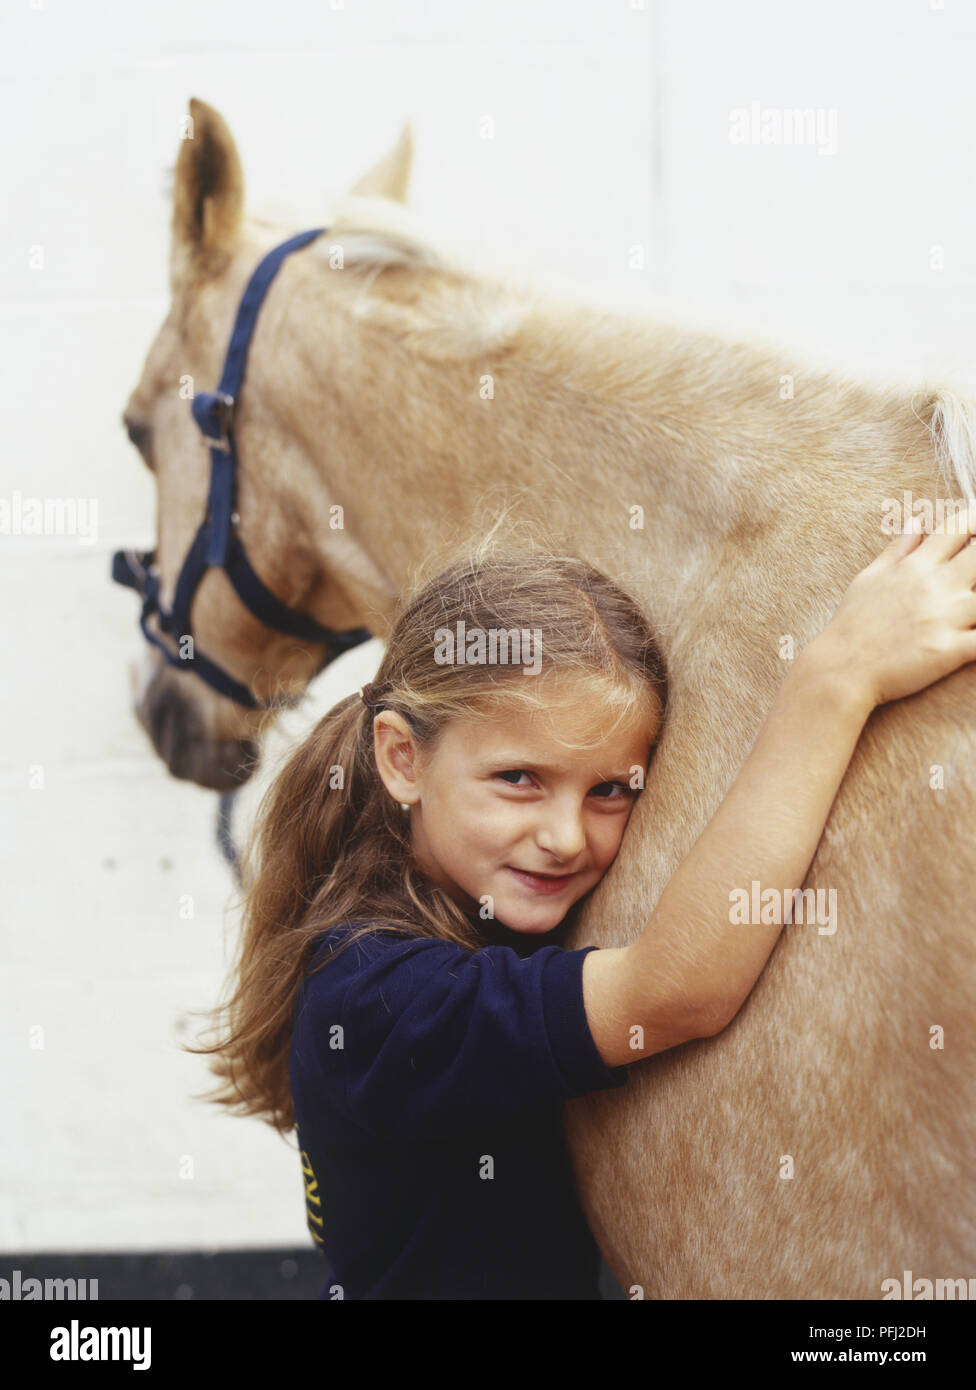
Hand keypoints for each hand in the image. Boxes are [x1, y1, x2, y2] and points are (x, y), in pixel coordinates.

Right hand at [810, 516, 975, 709]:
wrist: (840, 669)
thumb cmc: (852, 624)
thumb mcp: (869, 577)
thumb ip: (898, 548)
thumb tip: (916, 520)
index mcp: (916, 566)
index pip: (958, 527)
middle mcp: (935, 586)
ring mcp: (945, 618)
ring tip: (974, 606)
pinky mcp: (950, 650)